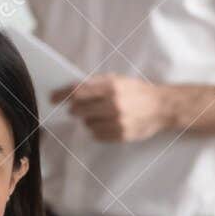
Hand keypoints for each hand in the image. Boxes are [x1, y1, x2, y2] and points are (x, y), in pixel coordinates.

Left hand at [53, 75, 170, 141]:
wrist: (162, 107)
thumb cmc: (137, 91)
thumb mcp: (118, 80)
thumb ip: (96, 83)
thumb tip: (72, 90)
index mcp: (111, 87)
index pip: (78, 91)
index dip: (62, 95)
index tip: (52, 98)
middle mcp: (113, 104)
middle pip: (79, 110)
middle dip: (75, 109)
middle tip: (76, 109)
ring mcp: (117, 121)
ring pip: (87, 124)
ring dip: (88, 120)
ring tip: (100, 115)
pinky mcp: (121, 135)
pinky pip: (97, 135)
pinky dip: (97, 130)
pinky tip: (107, 123)